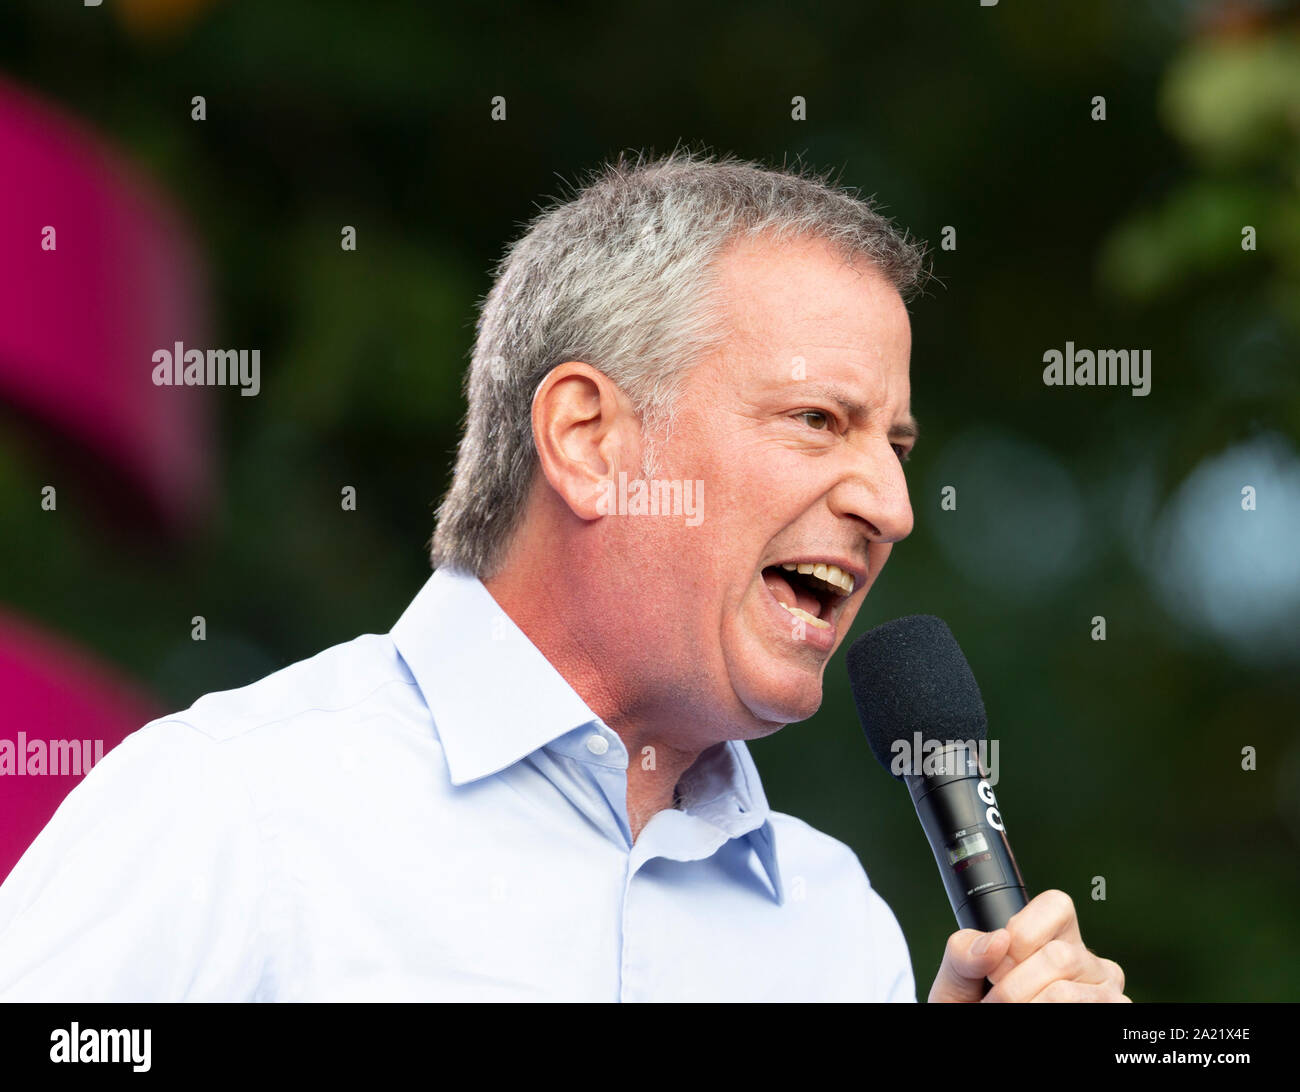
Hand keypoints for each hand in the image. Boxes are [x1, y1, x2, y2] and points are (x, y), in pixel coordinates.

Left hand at [928, 890, 1129, 1001]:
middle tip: (995, 1001)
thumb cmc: (975, 1002)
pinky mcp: (1113, 1014)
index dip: (1023, 934)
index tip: (997, 967)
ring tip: (1009, 1012)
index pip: (1056, 905)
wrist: (983, 1028)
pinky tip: (1035, 1020)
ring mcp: (1105, 991)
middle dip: (1015, 986)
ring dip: (1026, 1006)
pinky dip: (1042, 1018)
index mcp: (1053, 934)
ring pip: (1065, 992)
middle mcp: (1087, 959)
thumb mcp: (959, 974)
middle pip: (1059, 956)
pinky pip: (1079, 1013)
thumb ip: (964, 951)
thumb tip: (997, 941)